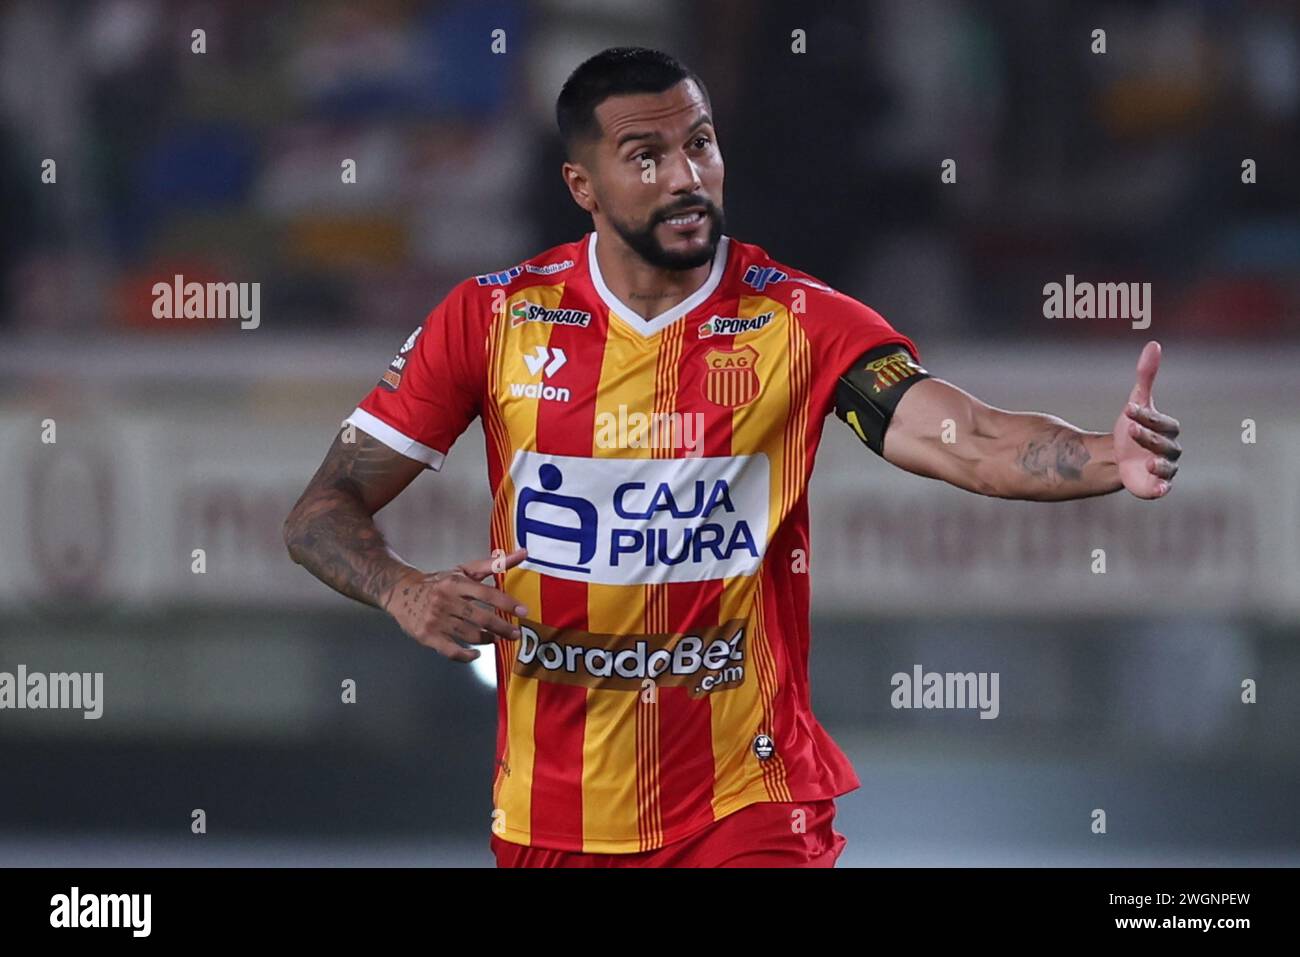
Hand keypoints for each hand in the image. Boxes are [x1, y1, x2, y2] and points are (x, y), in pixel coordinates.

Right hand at [381, 547, 529, 661]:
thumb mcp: (463, 570)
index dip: (507, 603)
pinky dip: (467, 656)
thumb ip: (493, 564)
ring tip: (496, 639)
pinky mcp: (427, 636)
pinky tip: (476, 653)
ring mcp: (436, 620)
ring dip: (487, 639)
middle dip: (502, 627)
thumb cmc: (438, 582)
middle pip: (481, 618)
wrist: (401, 592)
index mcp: (456, 583)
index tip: (523, 610)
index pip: (486, 594)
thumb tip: (523, 553)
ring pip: (469, 635)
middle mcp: (446, 601)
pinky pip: (452, 651)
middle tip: (515, 633)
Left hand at [1112, 341, 1180, 499]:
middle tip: (1129, 430)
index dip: (1147, 417)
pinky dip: (1161, 489)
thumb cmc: (1132, 428)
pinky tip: (1158, 489)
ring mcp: (1163, 469)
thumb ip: (1146, 377)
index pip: (1163, 423)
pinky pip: (1162, 489)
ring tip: (1148, 462)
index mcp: (1168, 430)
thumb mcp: (1137, 402)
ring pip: (1166, 468)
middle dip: (1148, 437)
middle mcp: (1170, 450)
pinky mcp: (1154, 486)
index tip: (1127, 410)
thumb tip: (1154, 344)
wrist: (1117, 458)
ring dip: (1159, 465)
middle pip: (1164, 444)